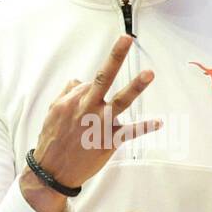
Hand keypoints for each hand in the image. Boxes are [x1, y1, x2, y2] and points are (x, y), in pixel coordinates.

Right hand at [34, 35, 160, 184]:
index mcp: (73, 100)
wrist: (52, 172)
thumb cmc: (52, 140)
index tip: (90, 102)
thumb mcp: (52, 112)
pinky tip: (159, 122)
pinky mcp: (109, 141)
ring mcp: (100, 125)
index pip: (91, 83)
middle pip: (103, 78)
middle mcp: (87, 108)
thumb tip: (79, 79)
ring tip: (149, 73)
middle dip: (115, 57)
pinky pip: (130, 132)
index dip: (93, 90)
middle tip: (127, 39)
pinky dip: (145, 127)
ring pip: (120, 101)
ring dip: (135, 86)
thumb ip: (66, 94)